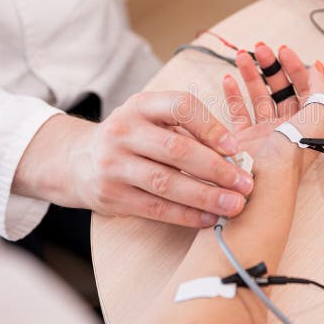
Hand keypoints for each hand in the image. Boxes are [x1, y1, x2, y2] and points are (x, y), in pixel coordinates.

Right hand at [13, 91, 254, 228]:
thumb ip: (186, 128)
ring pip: (166, 182)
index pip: (180, 106)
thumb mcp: (152, 118)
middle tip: (245, 182)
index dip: (210, 126)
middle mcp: (124, 131)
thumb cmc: (133, 136)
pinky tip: (210, 218)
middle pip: (176, 149)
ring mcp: (114, 164)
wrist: (77, 160)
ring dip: (206, 196)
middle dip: (216, 168)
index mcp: (141, 105)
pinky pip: (155, 208)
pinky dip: (186, 215)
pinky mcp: (112, 195)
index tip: (235, 146)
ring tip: (234, 205)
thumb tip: (235, 152)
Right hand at [221, 43, 323, 174]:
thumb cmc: (293, 151)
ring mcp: (265, 133)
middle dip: (272, 66)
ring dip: (251, 74)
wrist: (265, 179)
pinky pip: (238, 112)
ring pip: (258, 96)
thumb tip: (318, 69)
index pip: (305, 88)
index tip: (284, 51)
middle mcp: (288, 127)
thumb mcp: (318, 115)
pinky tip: (229, 78)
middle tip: (261, 49)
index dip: (296, 68)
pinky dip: (233, 95)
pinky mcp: (244, 139)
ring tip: (242, 55)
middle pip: (281, 89)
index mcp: (309, 122)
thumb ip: (321, 89)